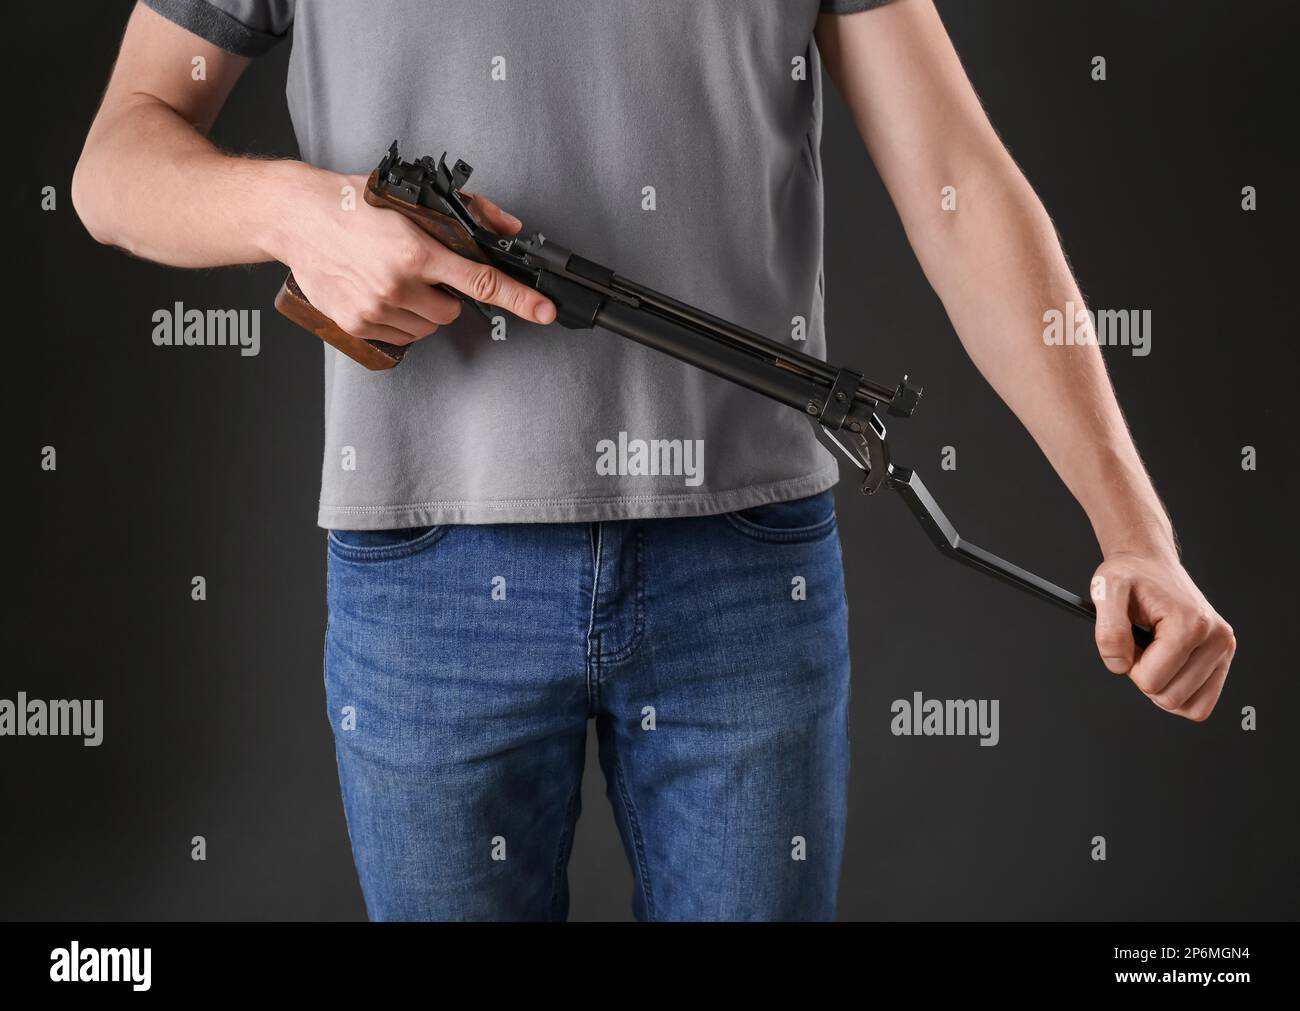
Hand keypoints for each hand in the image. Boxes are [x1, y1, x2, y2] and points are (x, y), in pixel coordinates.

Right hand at [275, 167, 554, 346]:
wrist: (297, 217)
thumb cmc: (353, 204)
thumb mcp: (412, 198)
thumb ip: (469, 212)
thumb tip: (509, 226)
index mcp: (416, 252)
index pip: (481, 282)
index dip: (519, 299)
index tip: (544, 311)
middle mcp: (397, 285)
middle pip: (452, 311)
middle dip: (446, 295)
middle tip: (422, 272)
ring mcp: (376, 309)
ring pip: (428, 327)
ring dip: (423, 309)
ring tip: (397, 280)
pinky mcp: (357, 325)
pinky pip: (400, 336)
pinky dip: (399, 320)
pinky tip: (380, 293)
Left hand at [1090, 549, 1235, 720]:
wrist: (1149, 563)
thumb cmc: (1131, 575)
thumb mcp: (1106, 591)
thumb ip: (1107, 631)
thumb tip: (1119, 666)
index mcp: (1191, 623)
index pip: (1151, 681)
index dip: (1129, 666)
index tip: (1130, 640)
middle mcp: (1217, 638)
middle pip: (1170, 698)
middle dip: (1146, 676)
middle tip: (1142, 643)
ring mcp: (1224, 649)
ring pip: (1188, 706)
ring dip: (1162, 684)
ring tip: (1155, 651)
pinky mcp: (1223, 658)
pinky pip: (1201, 704)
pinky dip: (1179, 692)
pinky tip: (1168, 664)